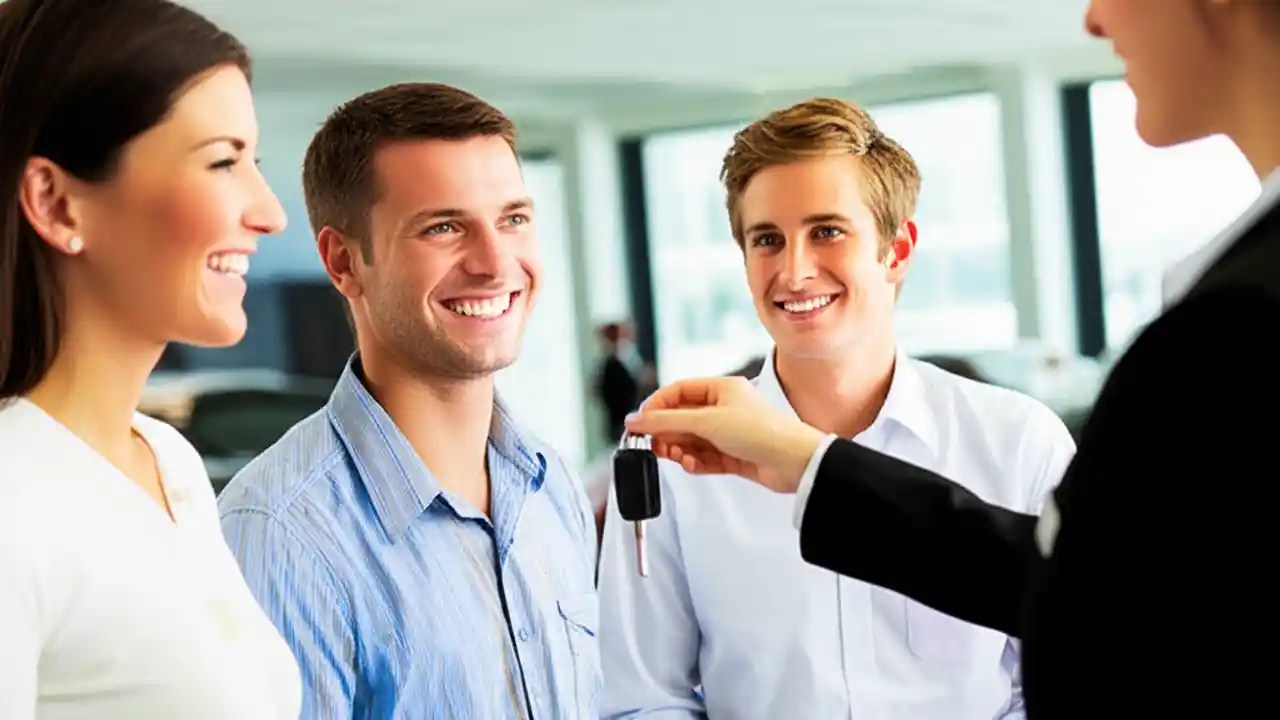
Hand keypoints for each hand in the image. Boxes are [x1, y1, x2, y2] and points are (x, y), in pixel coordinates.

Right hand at [623, 376, 825, 493]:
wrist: (795, 463)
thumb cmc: (761, 432)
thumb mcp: (707, 422)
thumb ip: (667, 421)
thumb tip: (635, 420)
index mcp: (722, 388)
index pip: (679, 391)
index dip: (656, 406)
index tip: (640, 423)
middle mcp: (725, 408)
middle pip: (682, 417)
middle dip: (667, 433)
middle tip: (654, 446)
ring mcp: (729, 433)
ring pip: (692, 440)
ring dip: (680, 450)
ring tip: (678, 457)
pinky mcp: (734, 456)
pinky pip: (704, 458)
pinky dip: (695, 463)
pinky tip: (693, 465)